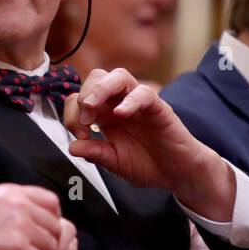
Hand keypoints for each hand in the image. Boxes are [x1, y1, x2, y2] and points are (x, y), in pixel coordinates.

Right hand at [0, 183, 62, 249]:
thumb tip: (30, 217)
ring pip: (51, 245)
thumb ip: (11, 205)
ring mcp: (20, 226)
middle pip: (55, 225)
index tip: (44, 233)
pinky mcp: (18, 248)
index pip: (51, 201)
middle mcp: (20, 205)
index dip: (52, 220)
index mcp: (12, 192)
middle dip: (49, 243)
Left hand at [64, 67, 234, 221]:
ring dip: (101, 88)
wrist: (177, 173)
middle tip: (84, 120)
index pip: (79, 97)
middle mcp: (120, 103)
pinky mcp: (158, 108)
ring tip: (92, 107)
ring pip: (119, 76)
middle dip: (83, 94)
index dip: (71, 113)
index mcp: (105, 114)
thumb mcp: (115, 163)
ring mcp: (139, 103)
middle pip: (97, 77)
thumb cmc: (148, 164)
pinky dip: (131, 100)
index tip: (78, 136)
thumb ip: (95, 154)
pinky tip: (122, 114)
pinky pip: (144, 94)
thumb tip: (72, 147)